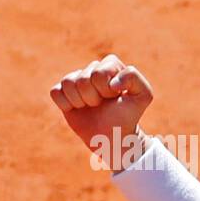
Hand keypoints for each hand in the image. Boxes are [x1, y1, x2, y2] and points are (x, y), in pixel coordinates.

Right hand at [49, 55, 152, 170]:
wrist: (113, 135)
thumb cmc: (128, 115)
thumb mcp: (143, 96)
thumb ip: (134, 78)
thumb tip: (110, 81)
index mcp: (111, 65)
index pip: (99, 72)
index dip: (105, 89)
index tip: (115, 97)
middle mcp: (93, 68)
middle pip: (83, 79)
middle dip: (93, 97)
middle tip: (102, 104)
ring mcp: (76, 79)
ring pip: (68, 84)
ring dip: (81, 102)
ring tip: (92, 106)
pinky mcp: (62, 91)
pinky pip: (55, 92)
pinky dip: (66, 105)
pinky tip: (77, 109)